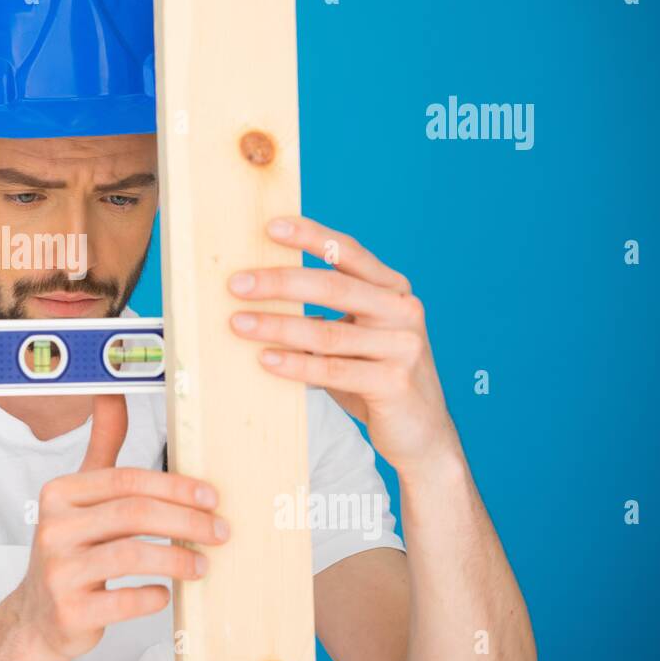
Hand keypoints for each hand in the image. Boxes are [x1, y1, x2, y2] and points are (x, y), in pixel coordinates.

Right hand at [8, 394, 227, 660]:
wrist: (39, 616)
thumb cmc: (72, 549)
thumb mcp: (81, 496)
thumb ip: (102, 446)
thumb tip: (112, 392)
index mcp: (59, 494)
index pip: (126, 480)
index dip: (174, 486)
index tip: (211, 496)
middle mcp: (53, 528)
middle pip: (133, 513)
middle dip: (186, 521)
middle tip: (220, 531)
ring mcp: (58, 571)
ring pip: (131, 555)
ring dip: (177, 559)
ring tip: (203, 565)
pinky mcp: (69, 611)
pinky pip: (124, 601)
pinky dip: (152, 597)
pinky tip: (166, 593)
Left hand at [227, 215, 461, 476]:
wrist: (422, 433)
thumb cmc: (375, 378)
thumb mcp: (354, 338)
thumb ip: (323, 316)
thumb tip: (255, 297)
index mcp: (393, 289)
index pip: (348, 252)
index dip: (309, 236)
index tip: (270, 227)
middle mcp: (403, 310)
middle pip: (334, 287)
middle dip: (280, 282)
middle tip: (237, 283)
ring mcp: (404, 346)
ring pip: (328, 332)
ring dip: (277, 326)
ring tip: (238, 324)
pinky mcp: (396, 383)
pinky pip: (335, 370)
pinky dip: (296, 365)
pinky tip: (265, 359)